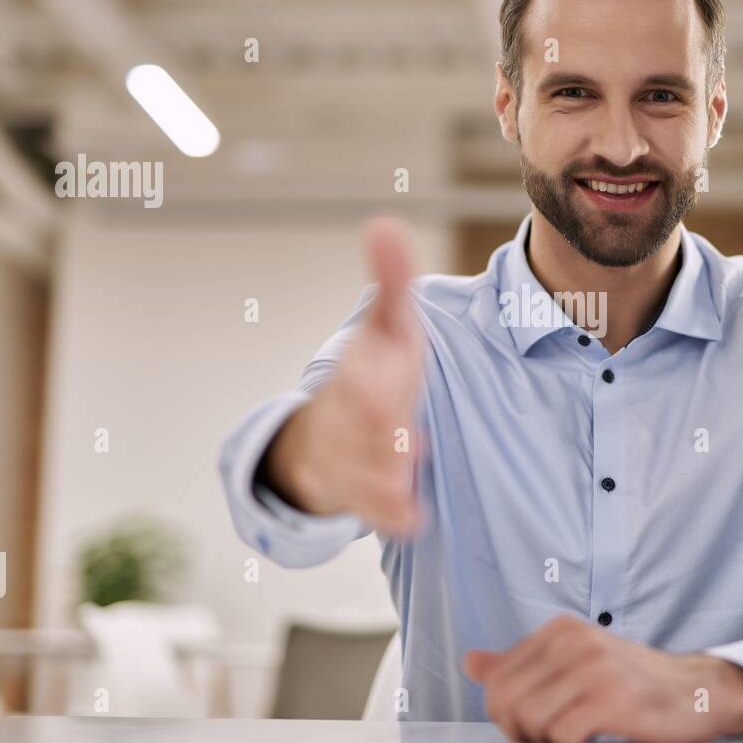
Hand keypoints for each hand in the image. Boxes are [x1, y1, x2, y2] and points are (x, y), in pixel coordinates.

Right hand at [266, 216, 425, 535]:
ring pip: (366, 472)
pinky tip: (413, 520)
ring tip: (404, 482)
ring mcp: (355, 458)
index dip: (369, 383)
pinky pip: (378, 509)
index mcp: (358, 374)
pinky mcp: (366, 493)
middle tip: (397, 430)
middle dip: (376, 428)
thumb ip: (392, 281)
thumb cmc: (374, 372)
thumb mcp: (387, 328)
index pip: (359, 377)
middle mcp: (350, 418)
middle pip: (361, 427)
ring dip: (384, 477)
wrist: (328, 437)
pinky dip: (393, 514)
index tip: (383, 384)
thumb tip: (384, 222)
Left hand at [461, 615, 742, 742]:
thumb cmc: (634, 682)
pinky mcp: (616, 698)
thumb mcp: (573, 664)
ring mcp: (596, 667)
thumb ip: (521, 665)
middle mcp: (574, 641)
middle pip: (506, 700)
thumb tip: (472, 662)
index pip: (497, 681)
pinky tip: (590, 740)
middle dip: (518, 732)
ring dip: (545, 742)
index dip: (507, 716)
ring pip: (530, 719)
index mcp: (559, 630)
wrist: (697, 691)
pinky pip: (563, 735)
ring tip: (570, 739)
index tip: (531, 727)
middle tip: (545, 740)